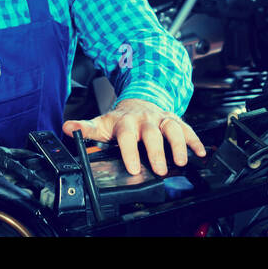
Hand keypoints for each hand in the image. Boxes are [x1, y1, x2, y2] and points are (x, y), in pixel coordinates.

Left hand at [63, 99, 205, 176]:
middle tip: (160, 170)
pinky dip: (195, 141)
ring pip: (173, 129)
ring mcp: (162, 119)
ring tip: (182, 162)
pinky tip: (200, 152)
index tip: (132, 168)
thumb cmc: (122, 118)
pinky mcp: (176, 121)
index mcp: (126, 121)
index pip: (127, 136)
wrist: (141, 98)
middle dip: (157, 152)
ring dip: (179, 145)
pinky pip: (188, 129)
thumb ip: (86, 127)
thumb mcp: (103, 122)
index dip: (130, 151)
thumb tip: (68, 128)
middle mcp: (146, 119)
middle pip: (152, 134)